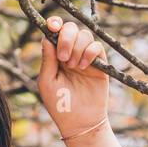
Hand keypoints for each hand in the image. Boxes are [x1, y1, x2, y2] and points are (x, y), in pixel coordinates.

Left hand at [38, 16, 109, 140]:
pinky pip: (97, 46)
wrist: (80, 122)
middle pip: (71, 28)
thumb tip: (47, 36)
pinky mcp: (100, 65)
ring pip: (84, 35)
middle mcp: (70, 53)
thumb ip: (48, 59)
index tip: (52, 26)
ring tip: (73, 67)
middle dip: (66, 38)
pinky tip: (84, 66)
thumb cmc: (60, 105)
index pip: (55, 32)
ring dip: (77, 48)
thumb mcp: (47, 81)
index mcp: (55, 56)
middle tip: (63, 58)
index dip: (54, 24)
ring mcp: (86, 58)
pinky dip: (90, 52)